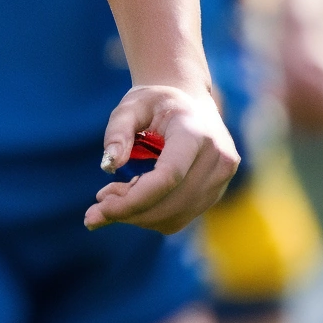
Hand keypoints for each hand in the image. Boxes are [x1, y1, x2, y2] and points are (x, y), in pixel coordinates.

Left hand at [87, 84, 239, 233]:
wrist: (190, 103)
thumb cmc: (155, 104)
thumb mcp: (130, 107)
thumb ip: (116, 132)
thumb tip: (109, 166)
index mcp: (195, 132)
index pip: (168, 176)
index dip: (134, 199)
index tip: (101, 207)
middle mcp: (218, 157)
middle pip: (170, 202)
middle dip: (129, 210)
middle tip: (101, 200)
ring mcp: (221, 178)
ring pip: (173, 217)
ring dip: (137, 215)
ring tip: (115, 194)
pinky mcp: (216, 192)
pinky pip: (178, 219)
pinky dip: (150, 217)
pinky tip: (135, 198)